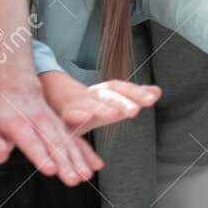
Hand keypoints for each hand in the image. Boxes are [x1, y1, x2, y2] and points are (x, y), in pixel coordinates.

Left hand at [0, 77, 102, 186]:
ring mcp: (55, 123)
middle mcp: (40, 122)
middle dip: (65, 163)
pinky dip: (88, 152)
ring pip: (69, 142)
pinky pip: (78, 139)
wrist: (17, 87)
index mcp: (19, 123)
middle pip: (54, 144)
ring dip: (79, 160)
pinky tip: (97, 165)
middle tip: (73, 179)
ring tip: (86, 176)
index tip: (51, 170)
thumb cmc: (1, 112)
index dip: (41, 156)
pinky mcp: (64, 126)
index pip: (31, 142)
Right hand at [39, 69, 160, 134]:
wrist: (49, 100)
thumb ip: (133, 97)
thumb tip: (157, 91)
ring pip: (89, 105)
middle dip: (121, 102)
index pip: (121, 89)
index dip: (136, 92)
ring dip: (102, 109)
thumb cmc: (86, 105)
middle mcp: (90, 95)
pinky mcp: (61, 115)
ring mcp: (75, 104)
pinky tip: (85, 118)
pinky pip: (70, 117)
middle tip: (135, 111)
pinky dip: (77, 117)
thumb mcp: (110, 101)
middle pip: (108, 95)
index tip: (153, 97)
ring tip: (114, 114)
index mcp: (103, 93)